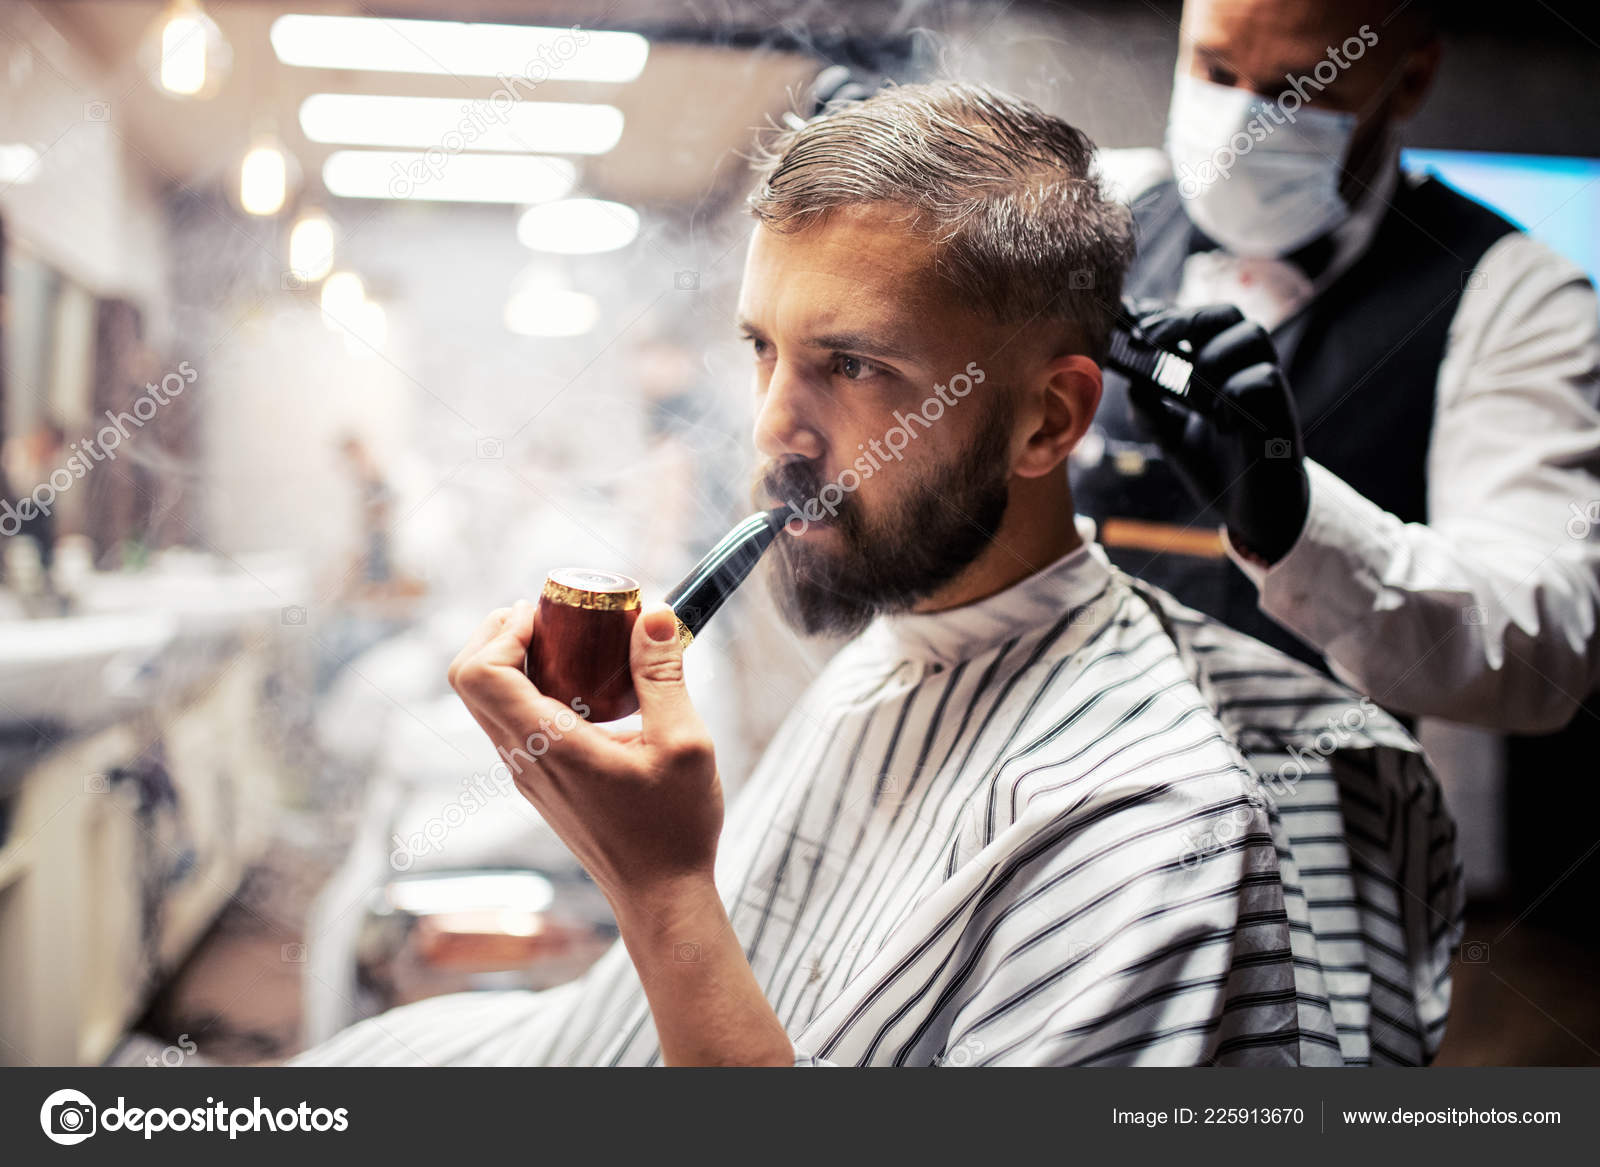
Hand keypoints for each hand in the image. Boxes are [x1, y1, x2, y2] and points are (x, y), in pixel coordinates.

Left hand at [447, 599, 722, 910]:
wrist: (662, 897)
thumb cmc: (675, 828)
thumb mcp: (685, 742)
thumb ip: (664, 675)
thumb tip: (656, 612)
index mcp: (551, 747)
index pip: (481, 675)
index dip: (502, 631)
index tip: (547, 613)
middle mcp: (525, 760)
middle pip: (469, 681)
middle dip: (497, 633)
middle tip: (548, 615)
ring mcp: (526, 774)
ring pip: (484, 702)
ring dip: (510, 660)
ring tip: (565, 640)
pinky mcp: (538, 782)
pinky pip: (508, 721)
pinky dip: (525, 687)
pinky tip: (578, 682)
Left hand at [1127, 303, 1309, 564]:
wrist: (1251, 513)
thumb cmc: (1215, 466)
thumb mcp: (1170, 435)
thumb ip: (1148, 408)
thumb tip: (1130, 380)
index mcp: (1220, 367)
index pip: (1199, 320)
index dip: (1166, 315)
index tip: (1134, 324)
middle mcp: (1246, 368)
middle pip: (1228, 313)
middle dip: (1186, 319)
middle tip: (1151, 339)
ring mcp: (1266, 387)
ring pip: (1252, 334)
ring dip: (1211, 358)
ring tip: (1193, 399)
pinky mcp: (1283, 409)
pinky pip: (1263, 379)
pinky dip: (1233, 394)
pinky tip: (1221, 425)